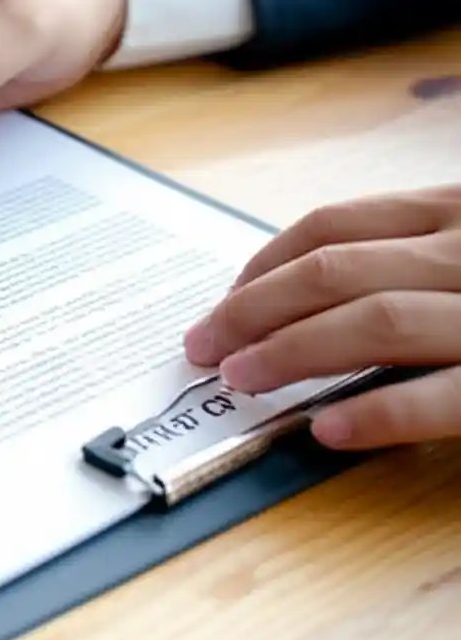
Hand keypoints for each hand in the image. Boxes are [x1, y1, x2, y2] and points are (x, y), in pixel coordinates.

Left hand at [183, 184, 460, 450]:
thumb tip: (298, 297)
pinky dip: (379, 411)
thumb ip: (408, 258)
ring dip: (293, 351)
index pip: (334, 227)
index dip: (263, 268)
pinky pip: (442, 396)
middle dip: (253, 311)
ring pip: (377, 321)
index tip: (223, 304)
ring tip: (241, 380)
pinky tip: (327, 429)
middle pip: (335, 271)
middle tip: (204, 347)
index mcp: (457, 210)